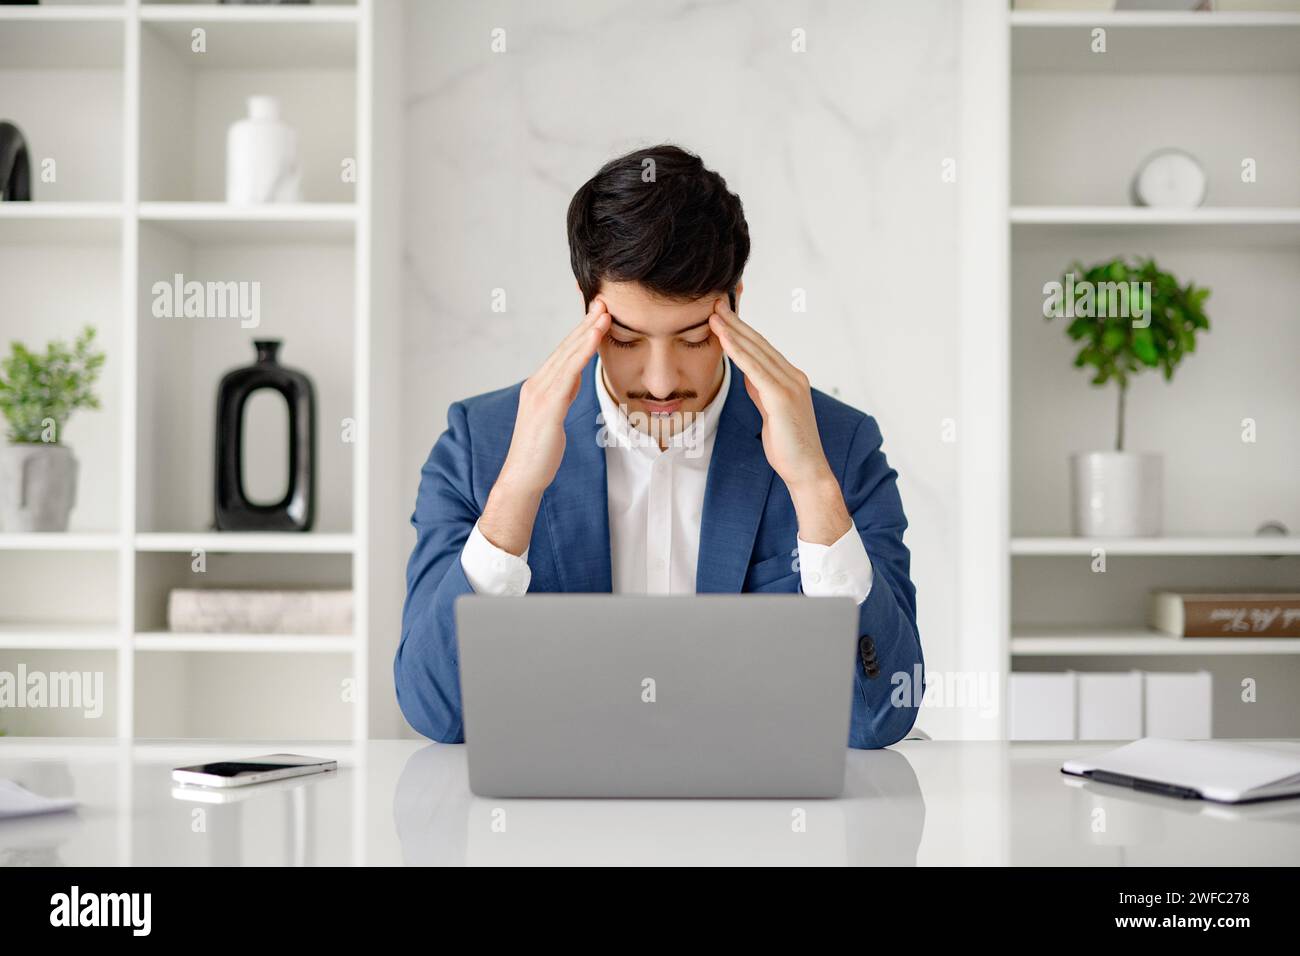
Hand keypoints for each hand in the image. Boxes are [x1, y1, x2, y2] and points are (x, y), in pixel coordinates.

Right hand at [499, 296, 610, 496]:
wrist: (523, 478)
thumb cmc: (539, 453)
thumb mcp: (555, 417)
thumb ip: (562, 395)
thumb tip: (574, 379)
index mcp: (538, 387)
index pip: (563, 354)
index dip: (580, 332)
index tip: (596, 314)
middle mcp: (536, 385)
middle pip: (564, 348)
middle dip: (584, 323)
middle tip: (602, 301)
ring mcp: (539, 394)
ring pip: (567, 356)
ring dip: (586, 332)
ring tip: (603, 313)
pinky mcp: (547, 406)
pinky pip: (568, 373)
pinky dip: (583, 352)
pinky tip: (595, 337)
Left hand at [707, 296, 833, 490]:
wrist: (807, 470)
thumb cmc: (789, 446)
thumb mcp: (770, 411)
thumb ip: (761, 390)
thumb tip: (748, 373)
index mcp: (791, 379)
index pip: (763, 348)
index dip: (742, 330)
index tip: (724, 315)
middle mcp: (793, 376)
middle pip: (759, 343)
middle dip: (736, 322)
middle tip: (715, 303)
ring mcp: (790, 385)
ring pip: (756, 351)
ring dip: (733, 331)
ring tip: (714, 314)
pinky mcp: (782, 398)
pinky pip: (755, 369)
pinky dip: (738, 352)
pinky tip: (724, 338)